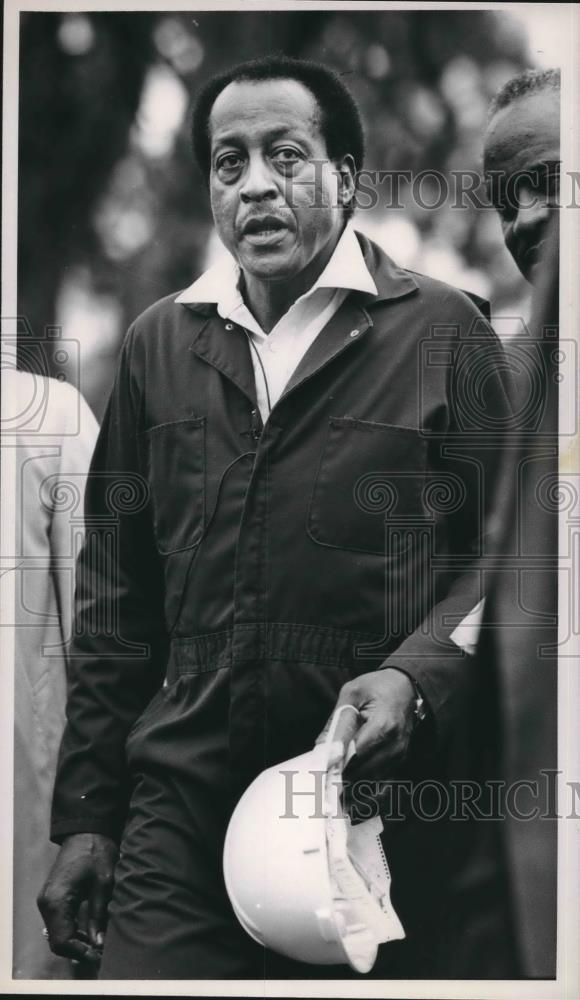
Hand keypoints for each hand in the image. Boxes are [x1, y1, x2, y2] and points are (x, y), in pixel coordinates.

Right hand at [37, 832, 117, 965]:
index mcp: (57, 900)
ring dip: (75, 943)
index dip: (80, 953)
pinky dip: (71, 932)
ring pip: (57, 934)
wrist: (87, 831)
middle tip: (101, 955)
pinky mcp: (52, 898)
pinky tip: (89, 935)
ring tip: (98, 947)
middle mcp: (47, 903)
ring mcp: (47, 900)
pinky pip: (58, 923)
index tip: (99, 956)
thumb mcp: (103, 885)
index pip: (62, 941)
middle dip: (78, 951)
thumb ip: (98, 916)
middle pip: (57, 941)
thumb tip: (98, 944)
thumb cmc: (96, 854)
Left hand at [317, 669, 416, 783]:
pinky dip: (364, 788)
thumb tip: (322, 748)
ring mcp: (399, 755)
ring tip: (330, 787)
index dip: (336, 765)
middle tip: (319, 782)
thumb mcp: (352, 693)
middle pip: (363, 772)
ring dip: (350, 786)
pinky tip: (348, 790)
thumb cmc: (377, 687)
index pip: (355, 753)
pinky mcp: (399, 761)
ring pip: (370, 781)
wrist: (406, 687)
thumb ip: (338, 721)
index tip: (318, 773)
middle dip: (340, 778)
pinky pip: (381, 783)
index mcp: (383, 725)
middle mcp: (394, 745)